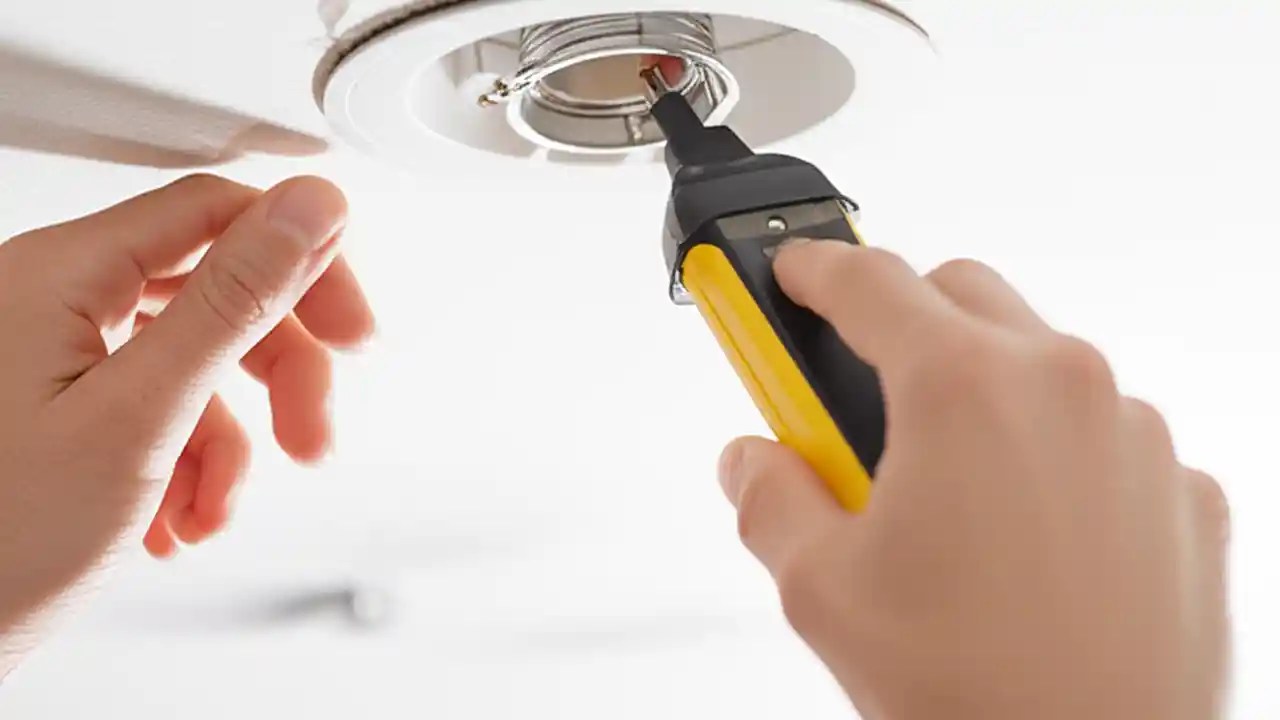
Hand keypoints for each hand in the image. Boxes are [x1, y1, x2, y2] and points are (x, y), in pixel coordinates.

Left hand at [0, 175, 372, 666]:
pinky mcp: (61, 408)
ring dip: (232, 439)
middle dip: (277, 371)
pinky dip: (188, 465)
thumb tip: (309, 210)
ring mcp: (54, 357)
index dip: (301, 264)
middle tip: (311, 428)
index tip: (352, 327)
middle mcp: (52, 300)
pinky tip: (176, 516)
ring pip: (194, 362)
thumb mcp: (140, 416)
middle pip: (215, 294)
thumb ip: (232, 303)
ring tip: (218, 505)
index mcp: (61, 275)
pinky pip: (159, 410)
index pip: (219, 214)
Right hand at [717, 243, 1229, 718]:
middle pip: (960, 296)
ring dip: (979, 389)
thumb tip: (755, 461)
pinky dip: (1050, 450)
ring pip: (1037, 360)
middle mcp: (1064, 387)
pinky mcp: (1180, 489)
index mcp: (964, 390)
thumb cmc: (978, 693)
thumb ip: (769, 497)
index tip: (793, 271)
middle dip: (899, 322)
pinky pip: (1102, 431)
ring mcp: (1135, 435)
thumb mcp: (820, 589)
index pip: (869, 281)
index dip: (811, 269)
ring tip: (939, 488)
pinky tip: (1018, 531)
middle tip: (854, 396)